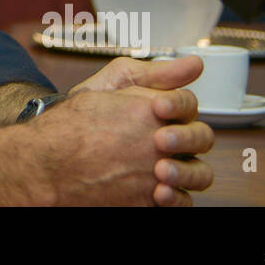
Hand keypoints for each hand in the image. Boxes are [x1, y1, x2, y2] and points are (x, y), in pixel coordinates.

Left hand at [71, 55, 213, 205]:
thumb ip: (153, 73)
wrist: (63, 141)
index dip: (178, 103)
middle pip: (201, 138)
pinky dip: (176, 198)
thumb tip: (195, 63)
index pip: (189, 104)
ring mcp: (172, 167)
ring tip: (160, 170)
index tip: (158, 105)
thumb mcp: (117, 83)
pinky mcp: (162, 193)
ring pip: (201, 173)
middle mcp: (177, 140)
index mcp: (169, 112)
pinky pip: (184, 201)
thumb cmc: (93, 109)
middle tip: (159, 139)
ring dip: (186, 172)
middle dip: (184, 138)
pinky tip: (159, 192)